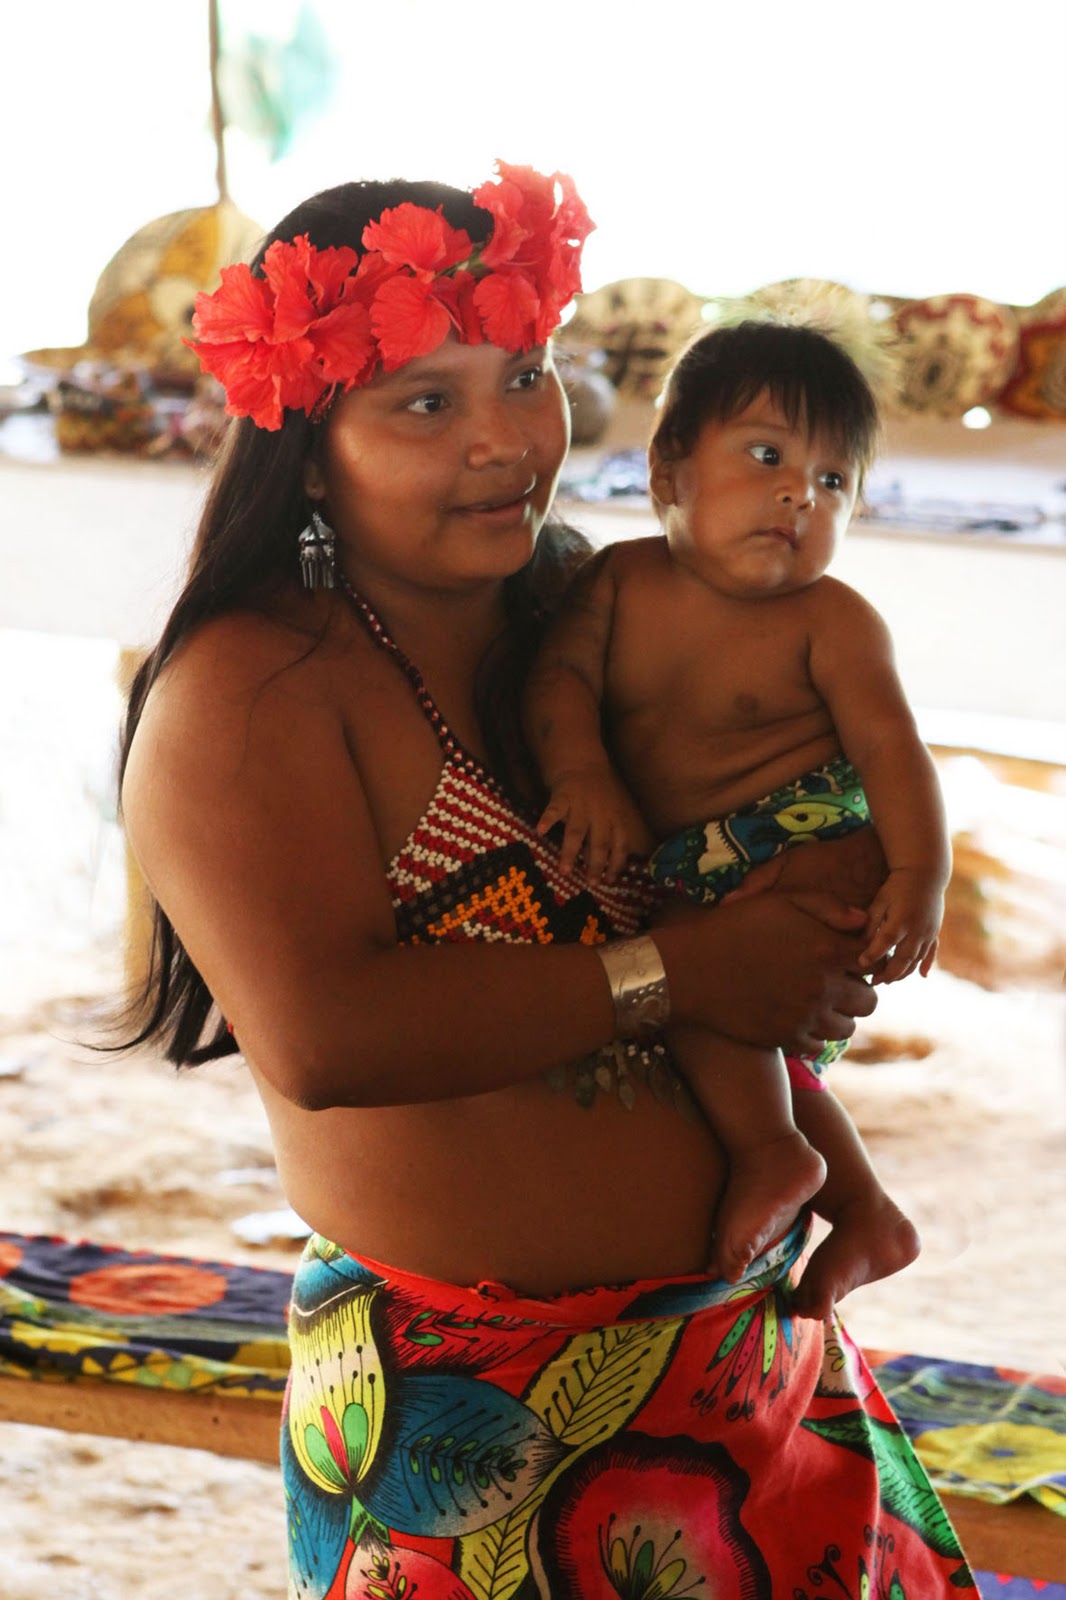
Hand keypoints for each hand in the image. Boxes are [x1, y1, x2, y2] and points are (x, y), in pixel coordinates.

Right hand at [536, 766, 654, 879]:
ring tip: (564, 871)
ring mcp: (581, 806)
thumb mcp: (610, 815)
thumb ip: (606, 838)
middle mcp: (600, 814)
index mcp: (615, 819)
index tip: (609, 881)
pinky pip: (555, 809)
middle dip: (596, 864)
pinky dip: (547, 819)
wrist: (582, 765)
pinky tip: (541, 830)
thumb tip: (602, 869)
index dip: (616, 864)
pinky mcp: (563, 797)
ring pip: (577, 831)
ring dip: (570, 852)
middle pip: (600, 842)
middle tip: (591, 883)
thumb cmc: (599, 796)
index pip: (620, 845)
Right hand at [656, 891, 875, 1056]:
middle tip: (838, 982)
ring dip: (839, 1015)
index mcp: (827, 949)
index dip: (868, 959)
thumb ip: (826, 906)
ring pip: (848, 1028)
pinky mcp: (786, 1039)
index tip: (852, 958)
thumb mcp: (780, 900)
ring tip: (818, 1001)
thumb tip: (862, 921)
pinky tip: (797, 1017)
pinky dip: (814, 1034)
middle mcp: (823, 987)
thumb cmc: (734, 927)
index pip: (874, 961)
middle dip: (859, 990)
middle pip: (869, 1001)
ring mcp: (805, 1017)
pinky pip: (818, 1046)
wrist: (690, 969)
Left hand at [859, 868, 943, 983]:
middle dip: (888, 973)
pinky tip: (922, 976)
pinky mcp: (935, 932)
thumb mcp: (880, 900)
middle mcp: (917, 929)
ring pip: (916, 960)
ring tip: (887, 980)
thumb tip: (863, 944)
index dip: (873, 954)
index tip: (861, 963)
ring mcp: (928, 932)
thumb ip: (872, 922)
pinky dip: (926, 964)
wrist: (926, 873)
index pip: (885, 942)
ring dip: (903, 973)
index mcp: (901, 919)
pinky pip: (931, 952)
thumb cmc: (897, 886)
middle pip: (903, 958)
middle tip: (873, 982)